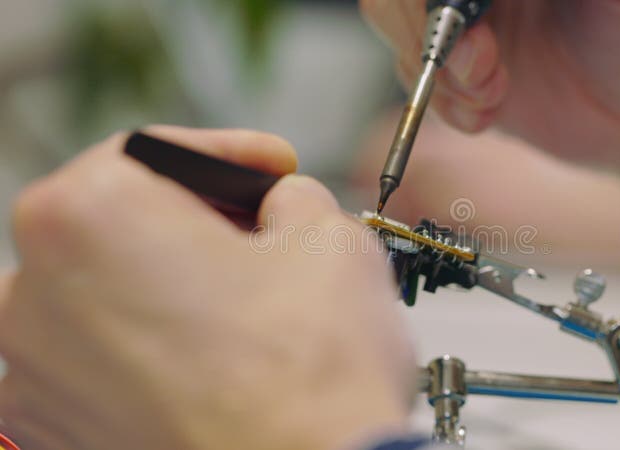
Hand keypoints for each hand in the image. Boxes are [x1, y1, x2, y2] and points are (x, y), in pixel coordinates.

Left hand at [0, 126, 414, 449]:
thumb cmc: (312, 376)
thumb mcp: (329, 237)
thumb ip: (292, 196)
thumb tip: (281, 206)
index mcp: (88, 217)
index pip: (151, 151)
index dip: (226, 153)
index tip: (266, 168)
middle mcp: (37, 294)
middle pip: (121, 222)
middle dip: (196, 218)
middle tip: (262, 228)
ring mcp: (39, 374)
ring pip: (109, 293)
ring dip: (173, 283)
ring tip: (246, 300)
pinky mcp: (60, 433)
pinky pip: (103, 362)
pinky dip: (154, 346)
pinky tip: (217, 357)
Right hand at [361, 0, 619, 238]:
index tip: (466, 17)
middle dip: (425, 26)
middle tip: (480, 62)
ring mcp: (467, 22)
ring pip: (397, 25)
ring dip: (435, 70)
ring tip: (493, 92)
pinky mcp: (459, 73)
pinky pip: (415, 80)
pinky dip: (443, 106)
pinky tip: (489, 114)